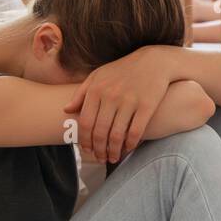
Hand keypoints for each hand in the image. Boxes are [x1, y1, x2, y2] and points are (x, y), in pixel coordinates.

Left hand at [63, 47, 170, 162]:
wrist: (154, 61)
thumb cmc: (123, 70)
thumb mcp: (98, 76)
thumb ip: (81, 93)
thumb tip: (66, 110)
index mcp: (96, 90)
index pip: (86, 123)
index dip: (84, 141)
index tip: (86, 150)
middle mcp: (111, 96)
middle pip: (100, 132)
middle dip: (98, 150)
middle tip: (100, 158)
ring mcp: (129, 101)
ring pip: (117, 135)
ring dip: (113, 151)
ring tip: (112, 158)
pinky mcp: (147, 106)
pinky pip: (135, 132)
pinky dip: (130, 144)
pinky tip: (128, 149)